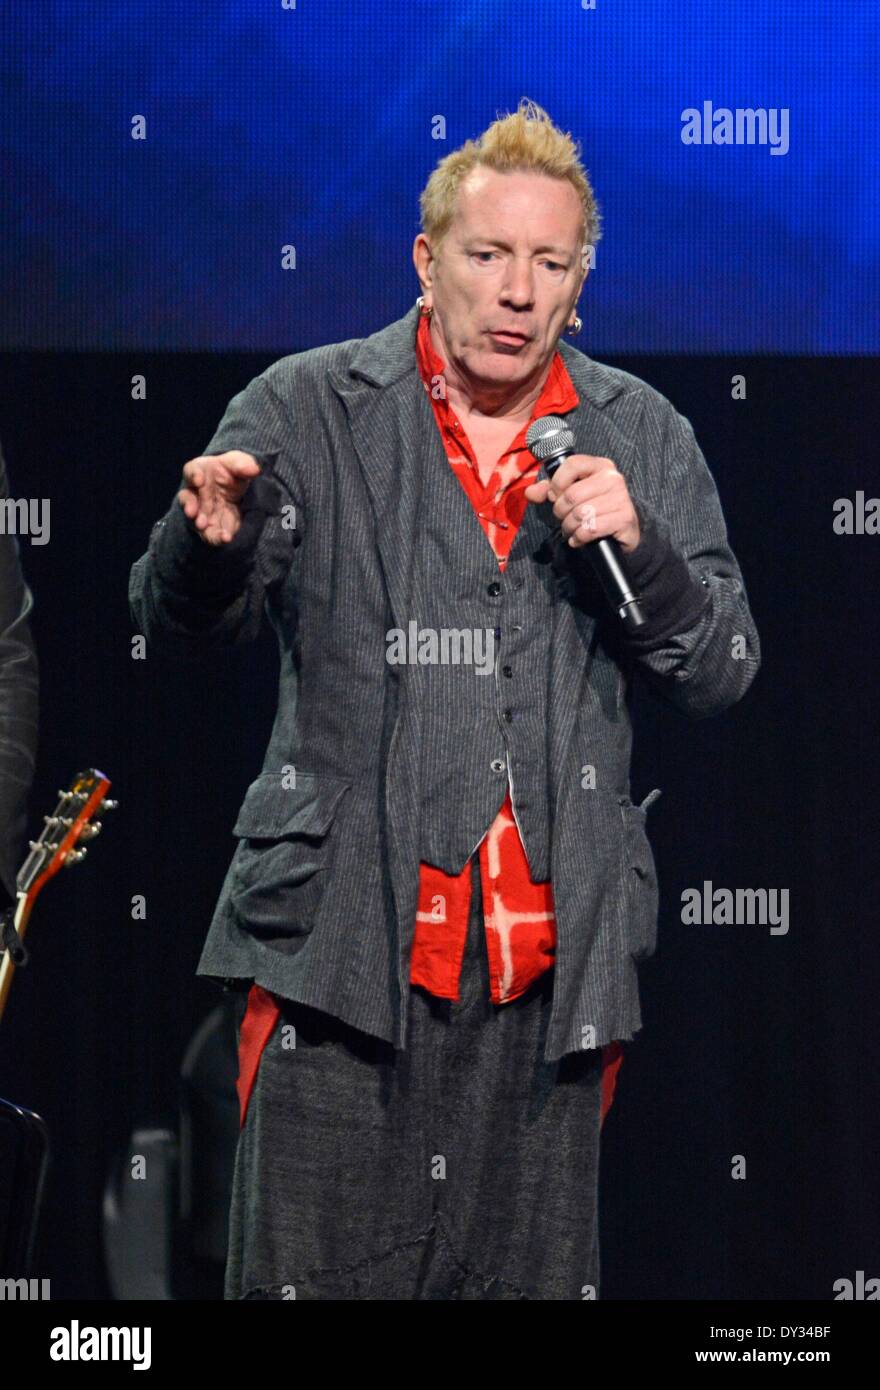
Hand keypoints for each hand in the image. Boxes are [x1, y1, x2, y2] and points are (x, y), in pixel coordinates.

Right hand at [177, 450, 260, 544]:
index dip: (194, 475)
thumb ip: (242, 465)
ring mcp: (201, 511)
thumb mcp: (237, 464)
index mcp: (199, 472)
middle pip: (190, 499)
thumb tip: (254, 469)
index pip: (191, 471)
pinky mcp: (210, 526)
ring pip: (196, 518)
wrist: (233, 488)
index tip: (199, 480)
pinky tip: (225, 538)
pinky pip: (210, 533)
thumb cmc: (229, 471)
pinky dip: (216, 537)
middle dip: (191, 505)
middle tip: (192, 512)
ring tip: (202, 526)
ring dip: (199, 523)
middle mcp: (195, 493)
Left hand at [523, 454, 640, 551]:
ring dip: (569, 527)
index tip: (554, 496)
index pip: (572, 465)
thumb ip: (548, 491)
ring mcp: (621, 498)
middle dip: (561, 511)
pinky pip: (591, 529)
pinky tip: (580, 538)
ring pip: (580, 514)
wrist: (623, 529)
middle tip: (564, 518)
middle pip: (572, 494)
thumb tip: (530, 493)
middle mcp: (613, 478)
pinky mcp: (624, 518)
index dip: (557, 483)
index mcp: (600, 466)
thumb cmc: (594, 508)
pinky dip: (579, 537)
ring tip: (572, 529)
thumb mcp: (571, 494)